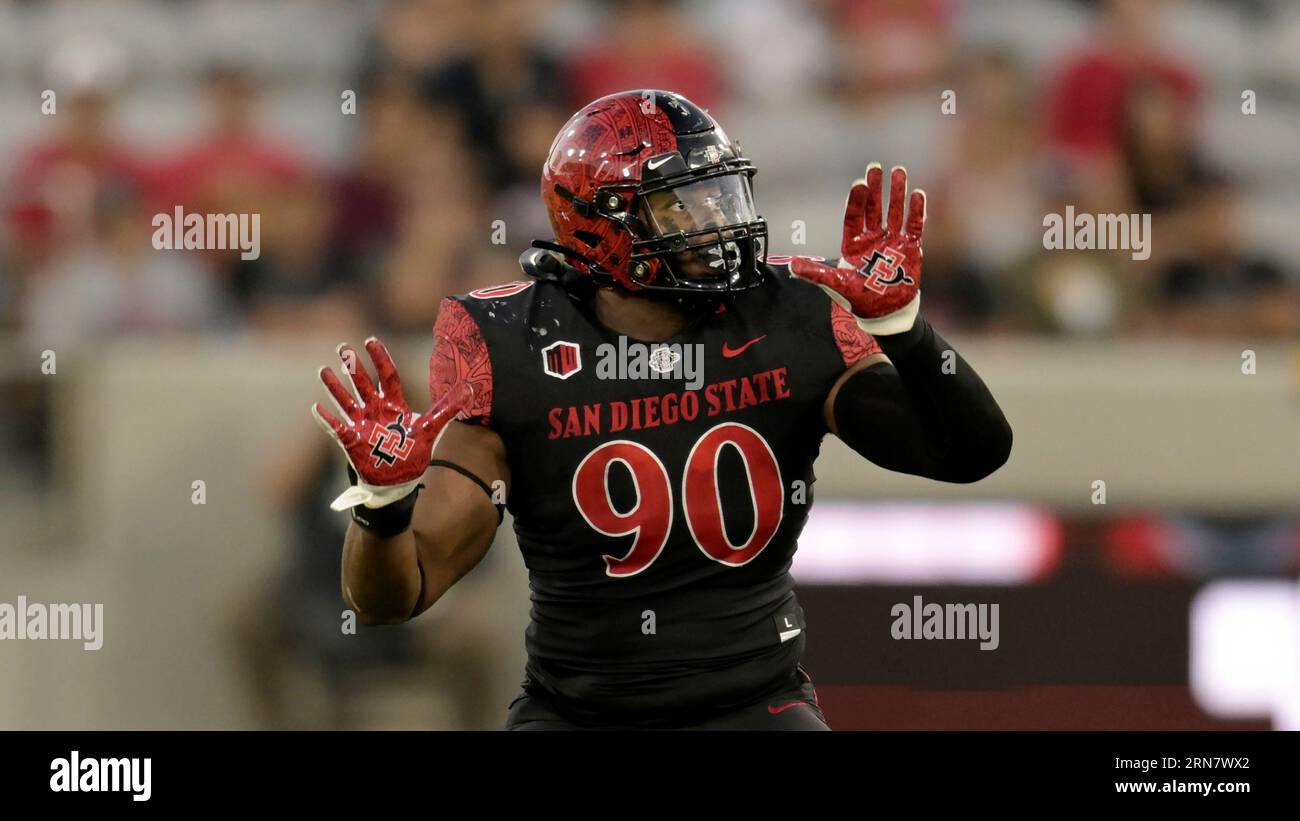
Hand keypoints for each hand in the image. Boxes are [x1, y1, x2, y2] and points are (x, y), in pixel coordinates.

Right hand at [313, 337, 471, 510]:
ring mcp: (362, 425)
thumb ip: (446, 409)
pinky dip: (328, 419)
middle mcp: (376, 411)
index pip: (387, 377)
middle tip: (343, 347)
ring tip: (324, 370)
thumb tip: (470, 390)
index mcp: (394, 405)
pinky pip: (337, 428)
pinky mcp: (351, 441)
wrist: (398, 481)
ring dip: (336, 388)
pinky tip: (319, 408)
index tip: (371, 341)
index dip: (380, 359)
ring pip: (347, 402)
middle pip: (364, 385)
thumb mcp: (430, 429)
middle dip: (354, 367)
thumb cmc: (411, 452)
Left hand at [790, 163, 924, 334]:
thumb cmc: (859, 299)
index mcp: (854, 244)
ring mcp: (892, 242)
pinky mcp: (910, 249)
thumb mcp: (835, 285)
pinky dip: (916, 211)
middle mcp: (873, 239)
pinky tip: (917, 194)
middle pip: (874, 208)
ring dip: (897, 194)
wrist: (885, 313)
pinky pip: (914, 226)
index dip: (856, 200)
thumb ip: (816, 273)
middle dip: (875, 188)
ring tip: (899, 172)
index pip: (854, 217)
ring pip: (894, 212)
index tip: (859, 182)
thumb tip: (792, 266)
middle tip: (875, 167)